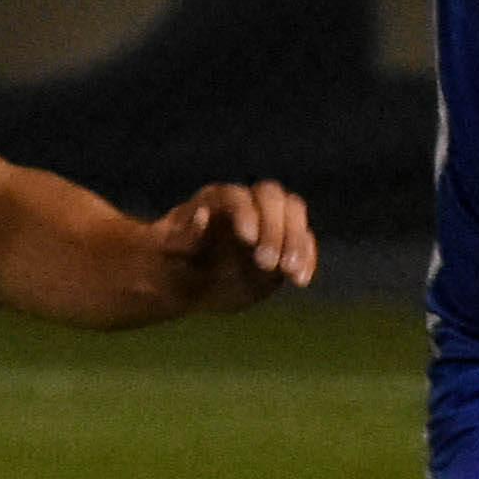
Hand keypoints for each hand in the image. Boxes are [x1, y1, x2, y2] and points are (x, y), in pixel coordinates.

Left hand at [142, 180, 316, 312]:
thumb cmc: (176, 258)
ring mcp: (269, 224)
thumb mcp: (172, 249)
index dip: (246, 214)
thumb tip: (202, 217)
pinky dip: (307, 259)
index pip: (240, 197)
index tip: (247, 240)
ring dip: (296, 243)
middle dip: (274, 229)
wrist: (188, 277)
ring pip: (294, 216)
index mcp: (219, 199)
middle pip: (273, 198)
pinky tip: (300, 281)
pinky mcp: (284, 246)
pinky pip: (304, 244)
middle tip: (266, 263)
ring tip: (291, 274)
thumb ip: (185, 236)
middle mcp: (249, 205)